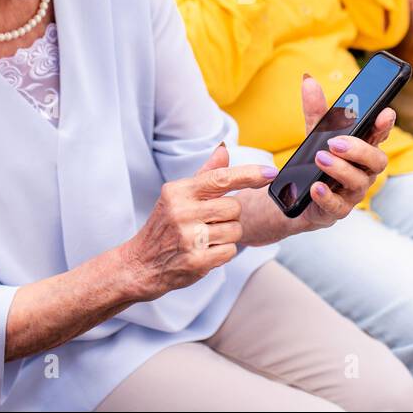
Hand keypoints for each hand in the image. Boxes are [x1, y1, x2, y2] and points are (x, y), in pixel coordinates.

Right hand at [121, 145, 275, 301]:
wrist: (142, 263)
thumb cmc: (165, 225)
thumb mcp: (178, 196)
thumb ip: (205, 174)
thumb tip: (224, 149)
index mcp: (179, 191)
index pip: (221, 178)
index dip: (250, 174)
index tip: (271, 172)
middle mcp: (182, 212)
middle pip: (234, 207)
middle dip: (229, 216)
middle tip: (209, 222)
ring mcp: (189, 237)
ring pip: (235, 230)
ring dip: (227, 236)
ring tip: (205, 238)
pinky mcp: (196, 261)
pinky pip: (230, 251)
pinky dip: (223, 252)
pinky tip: (205, 252)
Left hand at [297, 74, 393, 230]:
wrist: (299, 196)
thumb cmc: (317, 161)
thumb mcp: (314, 133)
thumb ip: (315, 110)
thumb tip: (308, 80)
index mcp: (362, 149)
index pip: (379, 136)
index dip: (384, 126)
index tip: (385, 113)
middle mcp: (363, 171)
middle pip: (376, 160)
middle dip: (359, 149)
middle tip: (335, 142)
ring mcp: (353, 192)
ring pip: (358, 182)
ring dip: (340, 169)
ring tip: (321, 158)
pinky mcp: (338, 210)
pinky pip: (338, 206)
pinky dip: (327, 196)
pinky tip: (316, 188)